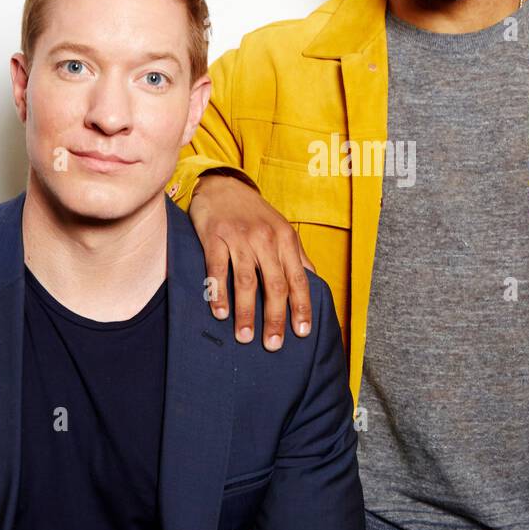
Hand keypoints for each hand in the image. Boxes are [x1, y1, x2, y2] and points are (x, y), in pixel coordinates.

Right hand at [189, 172, 315, 349]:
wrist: (223, 185)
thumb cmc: (254, 213)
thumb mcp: (281, 229)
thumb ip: (296, 256)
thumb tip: (314, 281)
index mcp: (286, 239)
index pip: (298, 279)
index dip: (301, 307)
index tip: (302, 333)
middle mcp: (265, 238)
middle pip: (274, 284)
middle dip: (275, 317)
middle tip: (272, 344)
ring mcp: (239, 238)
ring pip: (246, 281)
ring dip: (246, 312)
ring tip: (244, 337)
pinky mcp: (214, 236)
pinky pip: (217, 269)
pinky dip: (219, 293)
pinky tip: (220, 313)